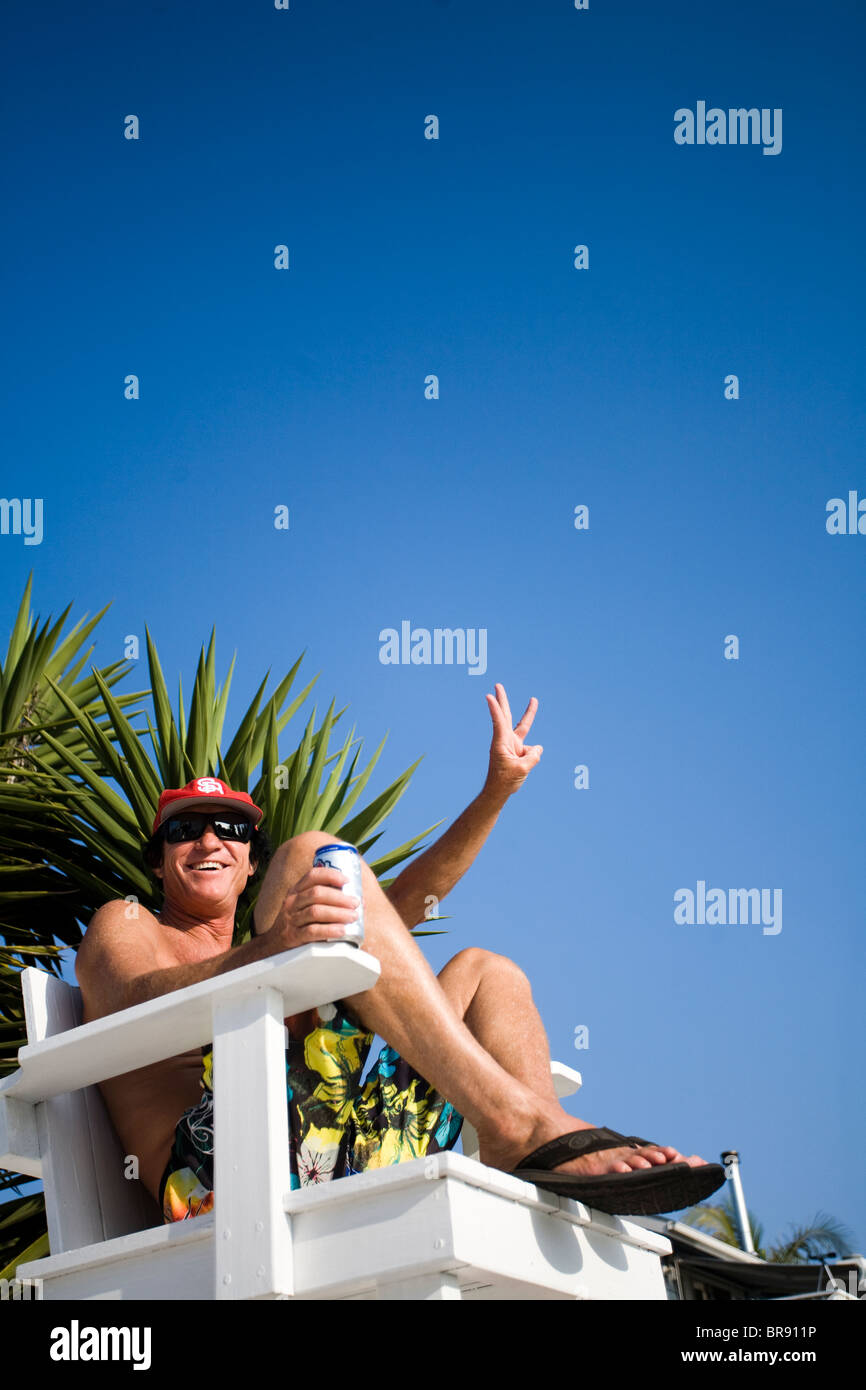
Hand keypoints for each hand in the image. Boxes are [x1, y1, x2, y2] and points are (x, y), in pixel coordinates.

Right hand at [268, 866, 359, 948]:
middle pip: (317, 893)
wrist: (274, 945)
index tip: (347, 880)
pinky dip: (329, 930)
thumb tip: (359, 899)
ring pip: (316, 911)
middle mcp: (292, 902)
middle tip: (355, 903)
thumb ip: (324, 899)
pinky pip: (312, 931)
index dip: (331, 875)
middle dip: (339, 897)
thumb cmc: (298, 922)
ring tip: (353, 916)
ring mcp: (291, 919)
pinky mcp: (293, 936)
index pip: (312, 875)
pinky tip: (342, 931)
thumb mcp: (303, 905)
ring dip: (338, 913)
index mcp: (296, 890)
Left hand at [483, 683, 542, 797]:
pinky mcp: (518, 750)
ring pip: (523, 726)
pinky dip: (533, 755)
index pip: (499, 722)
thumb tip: (538, 748)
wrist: (499, 791)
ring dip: (529, 713)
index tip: (488, 696)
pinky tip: (525, 766)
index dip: (495, 709)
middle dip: (502, 700)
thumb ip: (533, 756)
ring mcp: (512, 744)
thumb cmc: (505, 780)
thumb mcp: (522, 769)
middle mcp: (506, 740)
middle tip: (497, 685)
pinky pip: (531, 749)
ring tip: (533, 699)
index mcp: (501, 742)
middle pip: (506, 715)